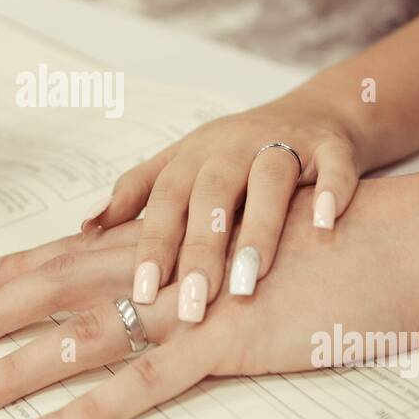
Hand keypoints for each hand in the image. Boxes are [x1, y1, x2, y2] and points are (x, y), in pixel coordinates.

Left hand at [0, 173, 418, 418]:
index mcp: (178, 242)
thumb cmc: (338, 244)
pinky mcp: (225, 342)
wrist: (405, 238)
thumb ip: (213, 250)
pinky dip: (90, 412)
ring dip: (15, 367)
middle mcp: (171, 266)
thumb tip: (180, 270)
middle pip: (63, 290)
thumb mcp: (264, 236)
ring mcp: (192, 303)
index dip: (25, 268)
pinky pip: (144, 385)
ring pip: (84, 337)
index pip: (83, 255)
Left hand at [81, 94, 361, 321]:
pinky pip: (333, 167)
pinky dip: (330, 191)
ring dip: (259, 227)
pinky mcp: (331, 147)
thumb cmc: (234, 157)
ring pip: (268, 179)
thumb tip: (85, 226)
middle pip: (211, 194)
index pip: (165, 201)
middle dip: (201, 249)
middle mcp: (232, 147)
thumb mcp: (182, 168)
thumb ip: (138, 195)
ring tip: (250, 279)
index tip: (141, 292)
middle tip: (193, 304)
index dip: (153, 244)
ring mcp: (283, 144)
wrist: (313, 115)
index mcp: (192, 158)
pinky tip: (323, 224)